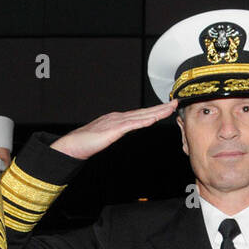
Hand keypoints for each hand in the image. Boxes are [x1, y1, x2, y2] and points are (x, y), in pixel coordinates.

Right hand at [51, 102, 177, 159]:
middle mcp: (119, 117)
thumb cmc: (85, 143)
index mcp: (117, 119)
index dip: (155, 110)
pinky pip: (132, 125)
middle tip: (176, 103)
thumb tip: (123, 132)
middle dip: (161, 108)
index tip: (168, 108)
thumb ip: (116, 133)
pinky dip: (144, 121)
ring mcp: (116, 122)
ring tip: (170, 109)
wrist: (72, 145)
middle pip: (144, 112)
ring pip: (141, 116)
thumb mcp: (105, 136)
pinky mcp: (113, 130)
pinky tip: (154, 119)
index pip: (141, 114)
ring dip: (157, 112)